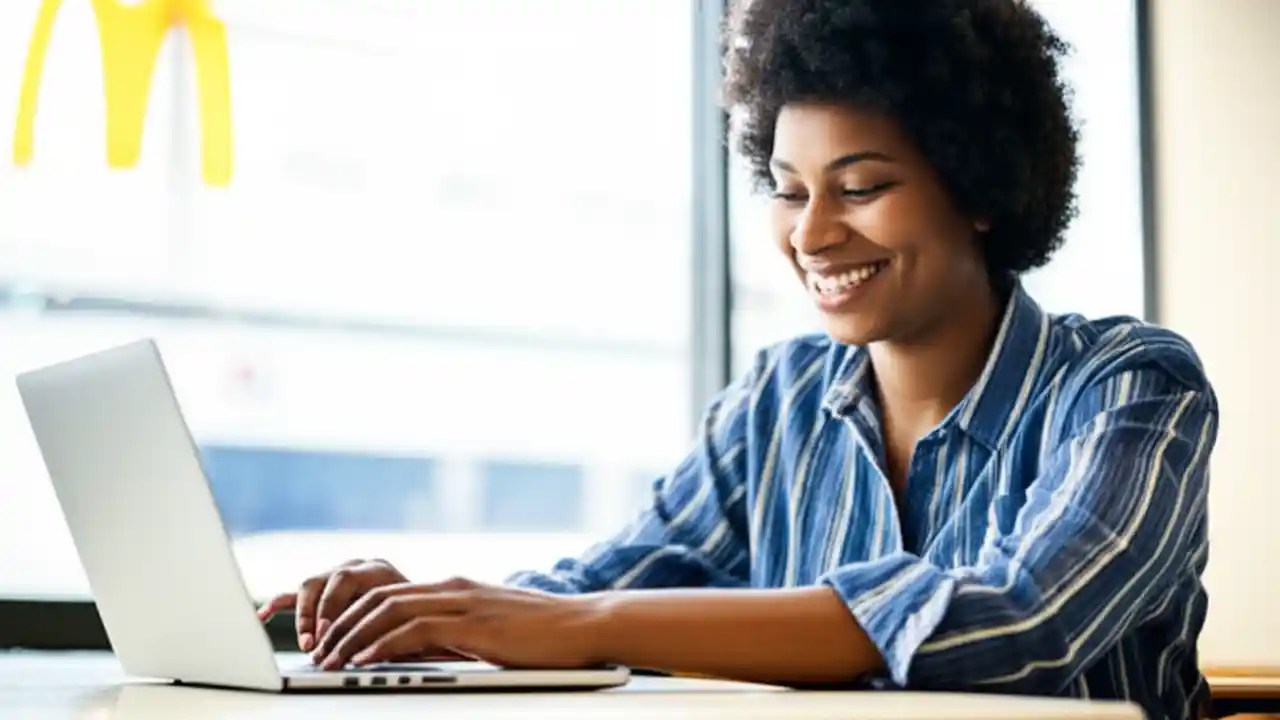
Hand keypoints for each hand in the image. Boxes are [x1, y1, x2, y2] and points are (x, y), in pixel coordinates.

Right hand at [257, 558, 408, 652]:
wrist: (422, 607)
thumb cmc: (417, 616)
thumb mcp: (408, 617)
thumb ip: (388, 624)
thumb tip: (368, 646)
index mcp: (377, 569)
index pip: (344, 580)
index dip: (331, 608)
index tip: (327, 636)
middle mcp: (355, 567)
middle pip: (322, 582)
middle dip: (315, 616)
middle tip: (314, 644)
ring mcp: (336, 577)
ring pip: (309, 588)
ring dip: (303, 617)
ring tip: (306, 644)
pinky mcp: (323, 592)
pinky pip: (295, 595)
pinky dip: (279, 604)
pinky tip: (262, 616)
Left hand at [310, 576, 606, 670]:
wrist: (587, 625)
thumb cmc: (548, 635)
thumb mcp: (494, 629)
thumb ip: (461, 633)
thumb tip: (428, 652)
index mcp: (457, 588)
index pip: (391, 593)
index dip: (356, 615)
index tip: (335, 639)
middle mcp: (454, 588)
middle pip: (380, 597)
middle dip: (343, 625)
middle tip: (320, 652)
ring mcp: (463, 602)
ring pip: (389, 610)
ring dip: (354, 636)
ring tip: (333, 661)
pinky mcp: (473, 624)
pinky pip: (414, 630)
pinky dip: (384, 645)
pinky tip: (366, 661)